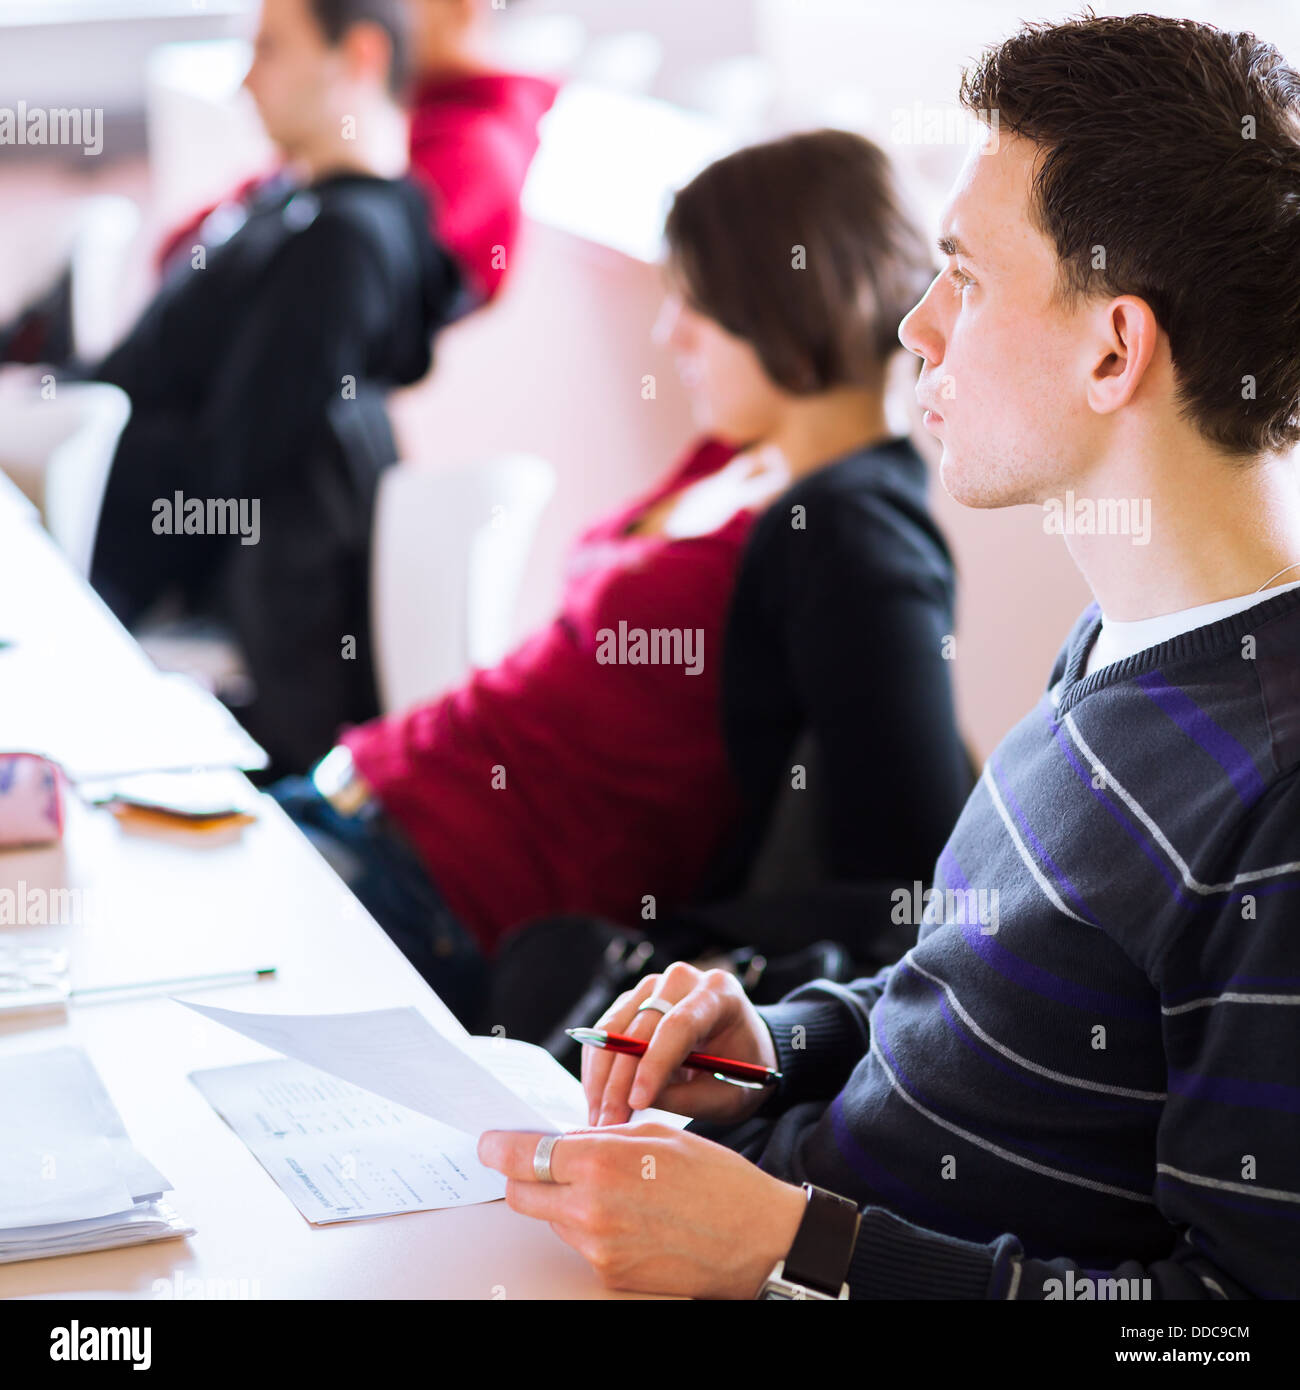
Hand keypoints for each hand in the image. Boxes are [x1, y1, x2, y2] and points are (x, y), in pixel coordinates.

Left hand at [477, 1123, 806, 1298]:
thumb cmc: (718, 1181)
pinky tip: (627, 1213)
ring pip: (551, 1219)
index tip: (490, 1144)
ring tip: (611, 1186)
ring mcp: (597, 1249)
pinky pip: (579, 1244)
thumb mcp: (656, 1135)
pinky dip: (589, 1225)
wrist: (757, 1238)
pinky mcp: (609, 1276)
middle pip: (521, 1194)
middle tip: (545, 1161)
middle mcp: (590, 1210)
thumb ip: (600, 1136)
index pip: (522, 1156)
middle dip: (525, 1174)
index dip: (499, 1148)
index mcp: (600, 1163)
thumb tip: (560, 1140)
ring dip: (563, 1200)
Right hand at [582, 961, 777, 1127]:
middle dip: (620, 1082)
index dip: (654, 1064)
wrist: (741, 1047)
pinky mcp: (631, 1000)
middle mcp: (682, 980)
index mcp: (719, 994)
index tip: (636, 1103)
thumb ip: (686, 1098)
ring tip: (600, 1120)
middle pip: (639, 1028)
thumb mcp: (728, 1094)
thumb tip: (634, 1101)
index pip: (679, 1024)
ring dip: (600, 1078)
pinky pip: (604, 1034)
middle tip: (609, 1125)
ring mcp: (653, 987)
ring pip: (612, 1030)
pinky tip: (599, 1100)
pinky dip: (597, 1069)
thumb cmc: (741, 1071)